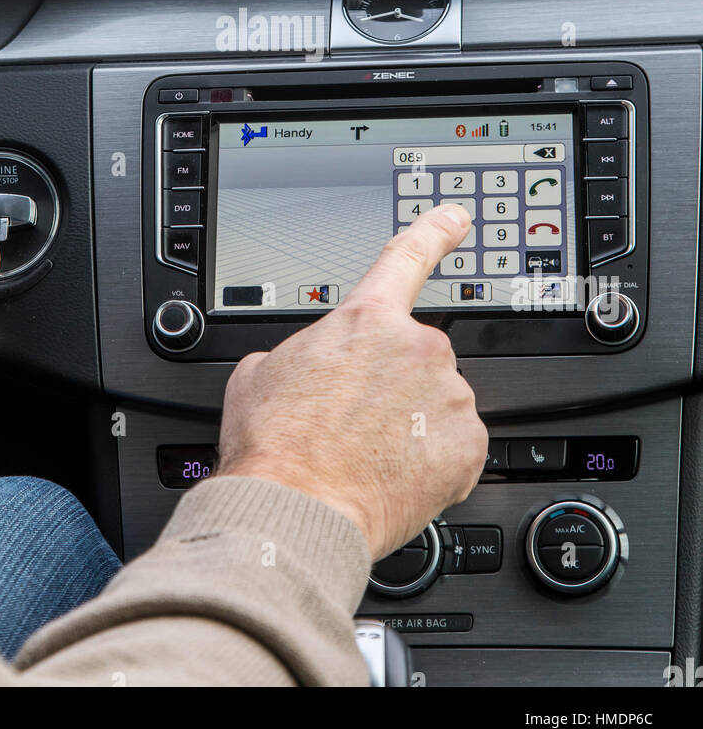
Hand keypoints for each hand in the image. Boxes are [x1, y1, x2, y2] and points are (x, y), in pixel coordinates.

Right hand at [217, 204, 487, 559]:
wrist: (296, 511)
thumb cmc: (275, 448)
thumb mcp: (261, 372)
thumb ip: (303, 351)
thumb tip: (307, 365)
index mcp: (365, 320)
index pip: (408, 257)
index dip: (436, 231)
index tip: (457, 218)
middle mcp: (415, 347)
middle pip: (417, 354)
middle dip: (395, 383)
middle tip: (357, 422)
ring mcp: (447, 395)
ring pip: (438, 401)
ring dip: (414, 423)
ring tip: (369, 455)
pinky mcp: (467, 445)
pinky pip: (456, 445)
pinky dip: (433, 461)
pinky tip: (395, 475)